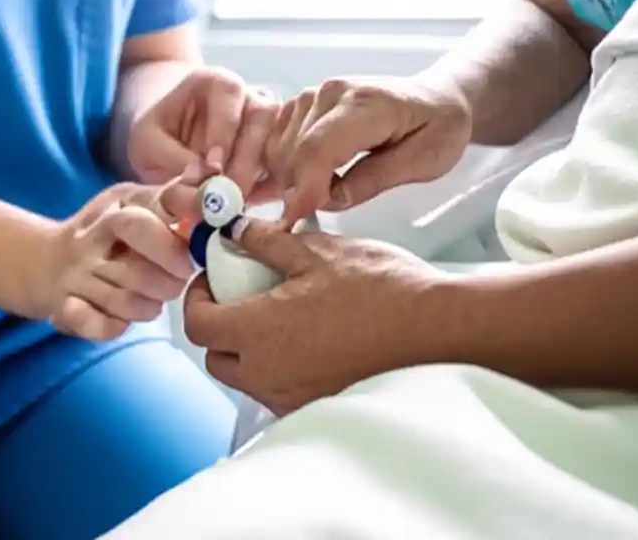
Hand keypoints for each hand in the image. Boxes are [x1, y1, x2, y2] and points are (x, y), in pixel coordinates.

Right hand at [36, 179, 199, 341]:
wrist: (42, 261)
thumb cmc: (106, 232)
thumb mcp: (134, 202)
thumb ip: (173, 193)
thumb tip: (209, 171)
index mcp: (115, 209)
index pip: (148, 215)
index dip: (176, 240)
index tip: (195, 253)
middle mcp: (90, 240)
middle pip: (138, 268)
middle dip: (169, 281)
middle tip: (177, 281)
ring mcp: (75, 275)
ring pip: (124, 301)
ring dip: (149, 306)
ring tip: (153, 297)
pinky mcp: (65, 308)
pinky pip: (96, 325)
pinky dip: (114, 326)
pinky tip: (120, 318)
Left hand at [127, 67, 279, 198]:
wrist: (165, 146)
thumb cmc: (156, 135)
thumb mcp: (148, 142)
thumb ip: (173, 157)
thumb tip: (203, 184)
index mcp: (217, 83)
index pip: (229, 95)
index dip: (223, 133)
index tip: (213, 167)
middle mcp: (249, 97)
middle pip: (262, 118)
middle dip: (245, 159)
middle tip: (228, 194)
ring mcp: (267, 125)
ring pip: (279, 141)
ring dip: (260, 174)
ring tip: (236, 203)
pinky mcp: (274, 154)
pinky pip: (283, 168)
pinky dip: (271, 188)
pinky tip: (251, 206)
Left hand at [183, 219, 450, 415]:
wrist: (440, 333)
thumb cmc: (382, 291)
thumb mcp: (318, 252)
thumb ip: (266, 243)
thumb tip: (236, 230)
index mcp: (257, 333)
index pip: (196, 324)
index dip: (197, 297)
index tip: (213, 278)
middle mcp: (267, 374)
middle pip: (216, 357)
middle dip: (220, 326)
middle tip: (243, 295)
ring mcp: (292, 397)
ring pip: (249, 377)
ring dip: (252, 348)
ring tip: (284, 315)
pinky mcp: (319, 408)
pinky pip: (281, 390)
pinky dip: (282, 366)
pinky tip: (312, 338)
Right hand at [266, 76, 471, 222]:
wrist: (435, 99)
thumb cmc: (436, 129)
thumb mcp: (424, 162)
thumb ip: (375, 180)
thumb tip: (331, 199)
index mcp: (366, 104)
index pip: (318, 149)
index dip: (304, 189)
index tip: (298, 219)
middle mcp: (331, 93)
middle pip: (292, 151)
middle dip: (297, 190)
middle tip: (319, 213)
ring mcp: (313, 95)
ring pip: (279, 148)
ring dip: (288, 179)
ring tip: (319, 194)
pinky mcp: (302, 103)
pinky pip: (276, 139)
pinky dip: (281, 165)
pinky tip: (302, 182)